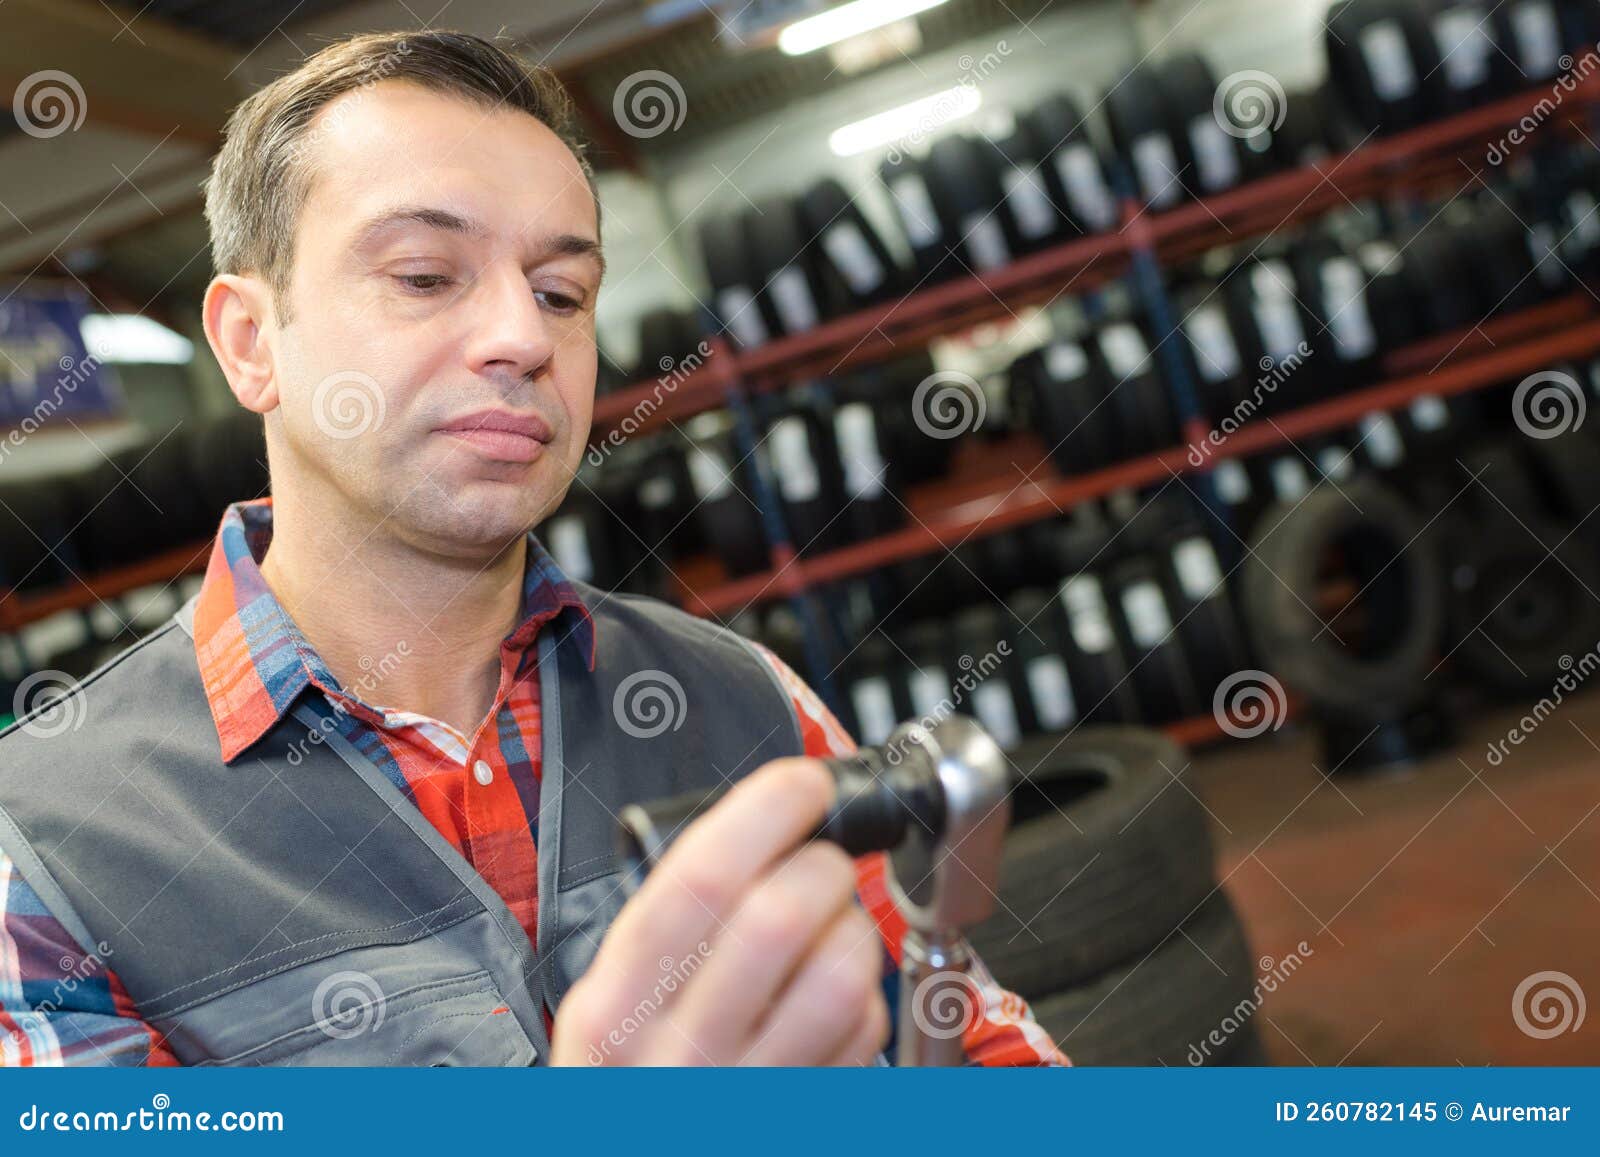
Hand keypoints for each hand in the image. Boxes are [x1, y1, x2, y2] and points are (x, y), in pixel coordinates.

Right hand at [552, 757, 891, 1065]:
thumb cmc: (630, 1086)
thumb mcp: (611, 1007)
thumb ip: (669, 931)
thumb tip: (759, 832)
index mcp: (615, 1009)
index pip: (700, 880)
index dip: (765, 812)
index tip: (800, 784)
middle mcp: (678, 1057)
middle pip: (783, 916)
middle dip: (822, 862)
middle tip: (820, 858)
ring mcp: (749, 1097)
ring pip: (843, 974)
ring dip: (854, 927)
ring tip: (829, 928)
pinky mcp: (807, 1118)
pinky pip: (866, 1034)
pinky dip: (865, 995)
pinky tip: (830, 998)